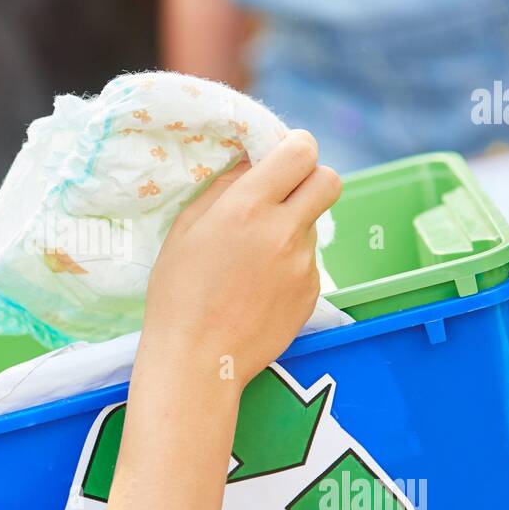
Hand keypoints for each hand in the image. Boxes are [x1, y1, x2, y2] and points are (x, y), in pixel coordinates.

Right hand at [142, 129, 340, 384]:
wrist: (199, 360)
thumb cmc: (179, 293)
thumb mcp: (186, 228)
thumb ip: (224, 188)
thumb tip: (253, 162)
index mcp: (247, 207)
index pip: (301, 151)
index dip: (294, 149)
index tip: (281, 159)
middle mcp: (284, 231)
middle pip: (329, 180)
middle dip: (310, 180)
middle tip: (284, 195)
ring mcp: (304, 264)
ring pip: (314, 224)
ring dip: (293, 227)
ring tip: (255, 258)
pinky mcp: (312, 292)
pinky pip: (309, 261)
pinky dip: (290, 264)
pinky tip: (260, 286)